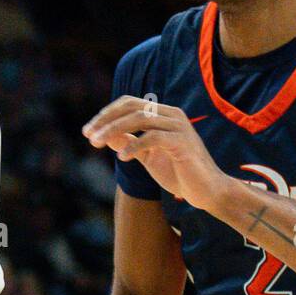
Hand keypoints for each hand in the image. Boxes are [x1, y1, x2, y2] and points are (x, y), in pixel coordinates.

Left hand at [84, 95, 228, 211]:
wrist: (207, 191)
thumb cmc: (178, 172)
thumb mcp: (147, 156)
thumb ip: (128, 142)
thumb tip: (104, 135)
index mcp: (164, 114)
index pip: (129, 103)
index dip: (107, 114)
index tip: (88, 130)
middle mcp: (172, 115)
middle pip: (132, 107)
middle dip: (106, 120)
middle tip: (88, 135)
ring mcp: (179, 126)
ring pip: (140, 118)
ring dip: (114, 130)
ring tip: (96, 143)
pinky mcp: (183, 142)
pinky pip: (153, 137)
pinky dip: (134, 146)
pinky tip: (121, 157)